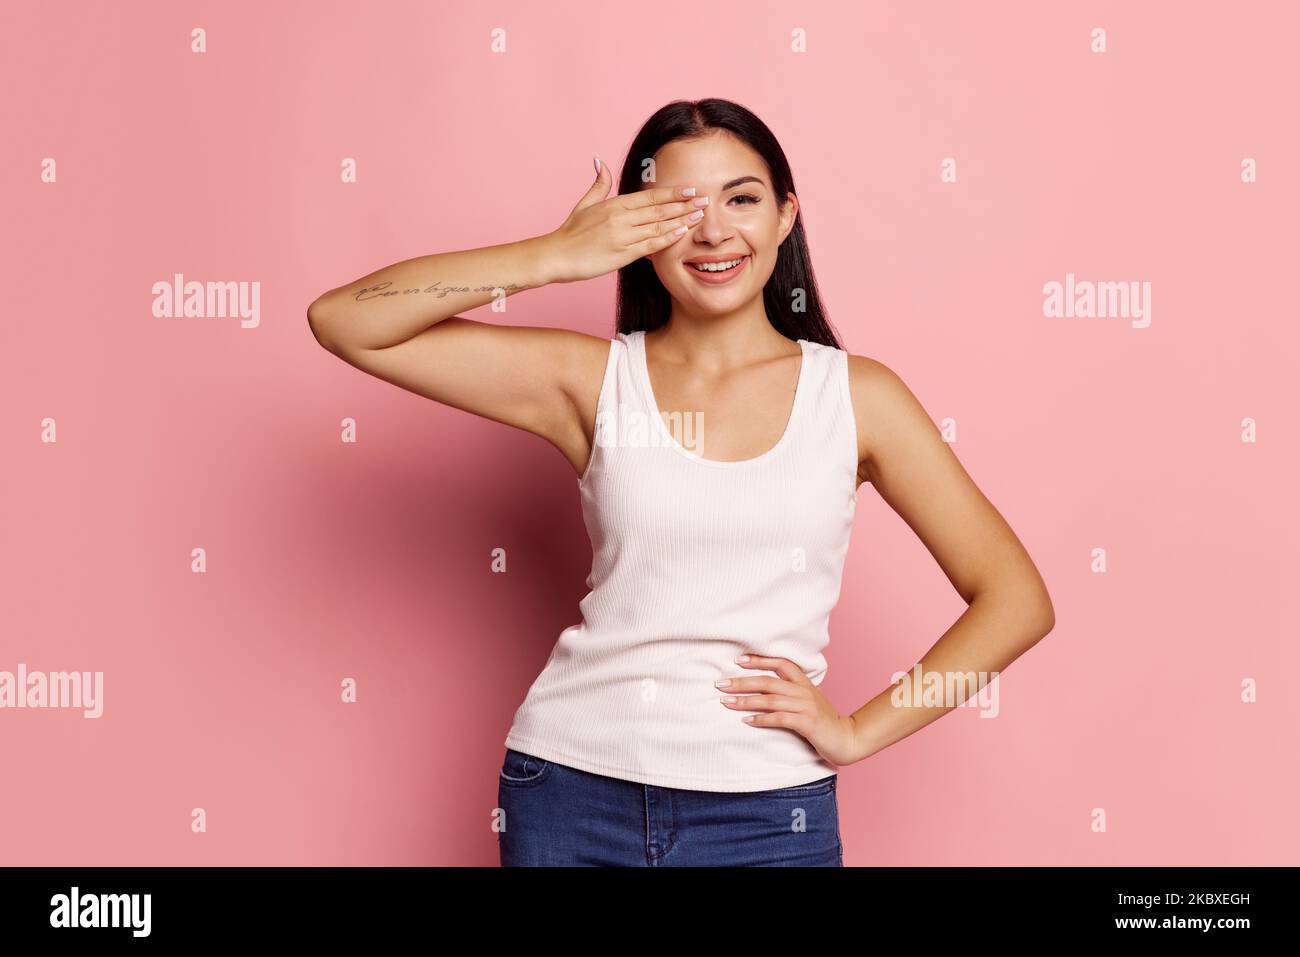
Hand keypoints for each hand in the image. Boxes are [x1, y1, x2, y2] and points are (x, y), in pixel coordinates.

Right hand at [539, 159, 706, 283]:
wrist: (555, 255)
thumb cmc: (570, 233)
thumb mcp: (584, 204)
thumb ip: (598, 184)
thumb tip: (599, 161)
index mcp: (614, 204)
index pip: (650, 196)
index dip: (673, 192)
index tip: (691, 189)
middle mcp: (620, 218)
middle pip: (659, 209)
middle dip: (684, 204)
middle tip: (705, 200)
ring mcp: (622, 236)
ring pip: (658, 226)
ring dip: (681, 220)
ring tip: (700, 215)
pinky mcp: (621, 255)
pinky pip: (649, 246)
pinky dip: (667, 239)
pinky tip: (681, 233)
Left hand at [717, 654, 861, 766]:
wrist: (847, 738)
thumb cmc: (823, 720)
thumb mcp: (808, 699)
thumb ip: (790, 691)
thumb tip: (762, 687)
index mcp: (803, 682)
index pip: (780, 663)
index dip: (758, 659)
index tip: (737, 659)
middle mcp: (804, 691)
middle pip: (768, 681)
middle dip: (742, 682)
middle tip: (720, 683)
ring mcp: (806, 707)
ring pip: (770, 700)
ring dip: (745, 701)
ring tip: (726, 702)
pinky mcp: (807, 724)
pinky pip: (780, 719)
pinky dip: (761, 719)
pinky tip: (746, 720)